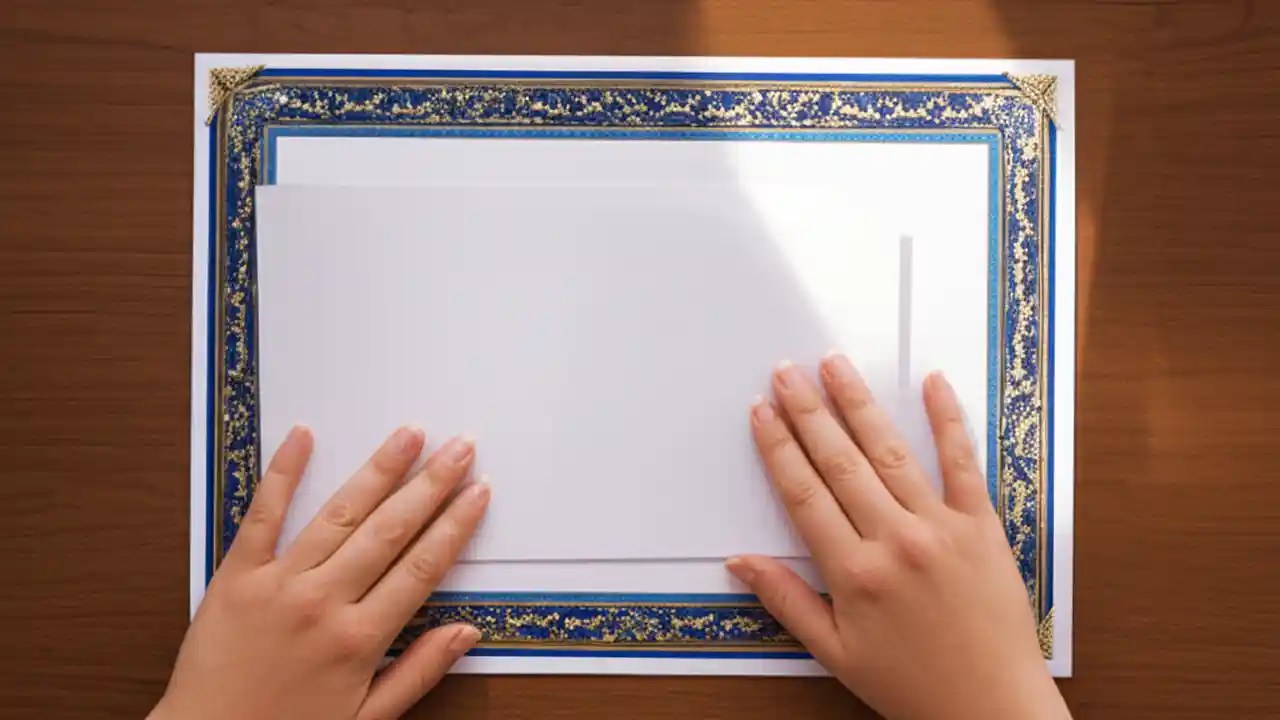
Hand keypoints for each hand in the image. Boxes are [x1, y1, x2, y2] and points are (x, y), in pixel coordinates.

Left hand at [152, 425, 490, 719]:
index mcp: (358, 641)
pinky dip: (282, 473)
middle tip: (459, 448)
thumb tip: (466, 632)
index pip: (422, 566)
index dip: (456, 525)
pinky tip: (303, 437)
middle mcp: (322, 603)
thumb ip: (418, 673)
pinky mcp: (235, 577)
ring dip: (379, 470)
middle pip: (390, 530)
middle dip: (431, 484)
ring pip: (340, 514)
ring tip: (409, 435)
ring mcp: (278, 584)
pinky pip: (262, 515)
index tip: (479, 492)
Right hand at [727, 355, 1067, 719]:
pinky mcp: (982, 527)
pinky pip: (963, 464)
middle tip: (787, 371)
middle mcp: (895, 541)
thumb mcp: (836, 653)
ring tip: (835, 366)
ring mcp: (941, 528)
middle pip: (840, 462)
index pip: (804, 493)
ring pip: (890, 452)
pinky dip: (948, 420)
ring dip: (859, 404)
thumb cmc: (914, 686)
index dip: (779, 447)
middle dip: (808, 411)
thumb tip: (740, 563)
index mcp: (854, 573)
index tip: (762, 412)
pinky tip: (934, 384)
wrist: (993, 709)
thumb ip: (787, 601)